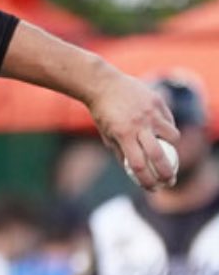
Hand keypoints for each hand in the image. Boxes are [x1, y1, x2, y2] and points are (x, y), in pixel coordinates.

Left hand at [88, 69, 179, 190]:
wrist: (104, 85)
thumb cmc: (103, 113)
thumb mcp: (107, 135)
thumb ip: (121, 152)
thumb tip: (133, 170)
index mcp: (123, 135)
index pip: (138, 165)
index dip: (146, 181)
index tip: (152, 189)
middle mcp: (139, 125)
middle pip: (158, 155)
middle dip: (167, 172)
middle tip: (170, 181)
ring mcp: (151, 112)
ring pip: (171, 136)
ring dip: (172, 147)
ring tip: (167, 151)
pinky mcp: (158, 102)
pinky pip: (169, 120)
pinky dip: (168, 129)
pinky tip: (162, 132)